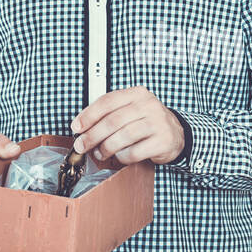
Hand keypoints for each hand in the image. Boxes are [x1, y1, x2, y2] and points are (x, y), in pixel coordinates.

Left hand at [70, 86, 184, 165]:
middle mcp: (149, 105)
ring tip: (100, 153)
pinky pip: (134, 152)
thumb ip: (109, 114)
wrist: (175, 134)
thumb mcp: (131, 110)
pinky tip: (119, 157)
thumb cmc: (146, 122)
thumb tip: (82, 128)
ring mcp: (157, 123)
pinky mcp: (162, 141)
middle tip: (82, 145)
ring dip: (106, 148)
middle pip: (113, 121)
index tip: (76, 127)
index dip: (88, 115)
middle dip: (92, 136)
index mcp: (137, 94)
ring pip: (123, 137)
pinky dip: (122, 157)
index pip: (107, 101)